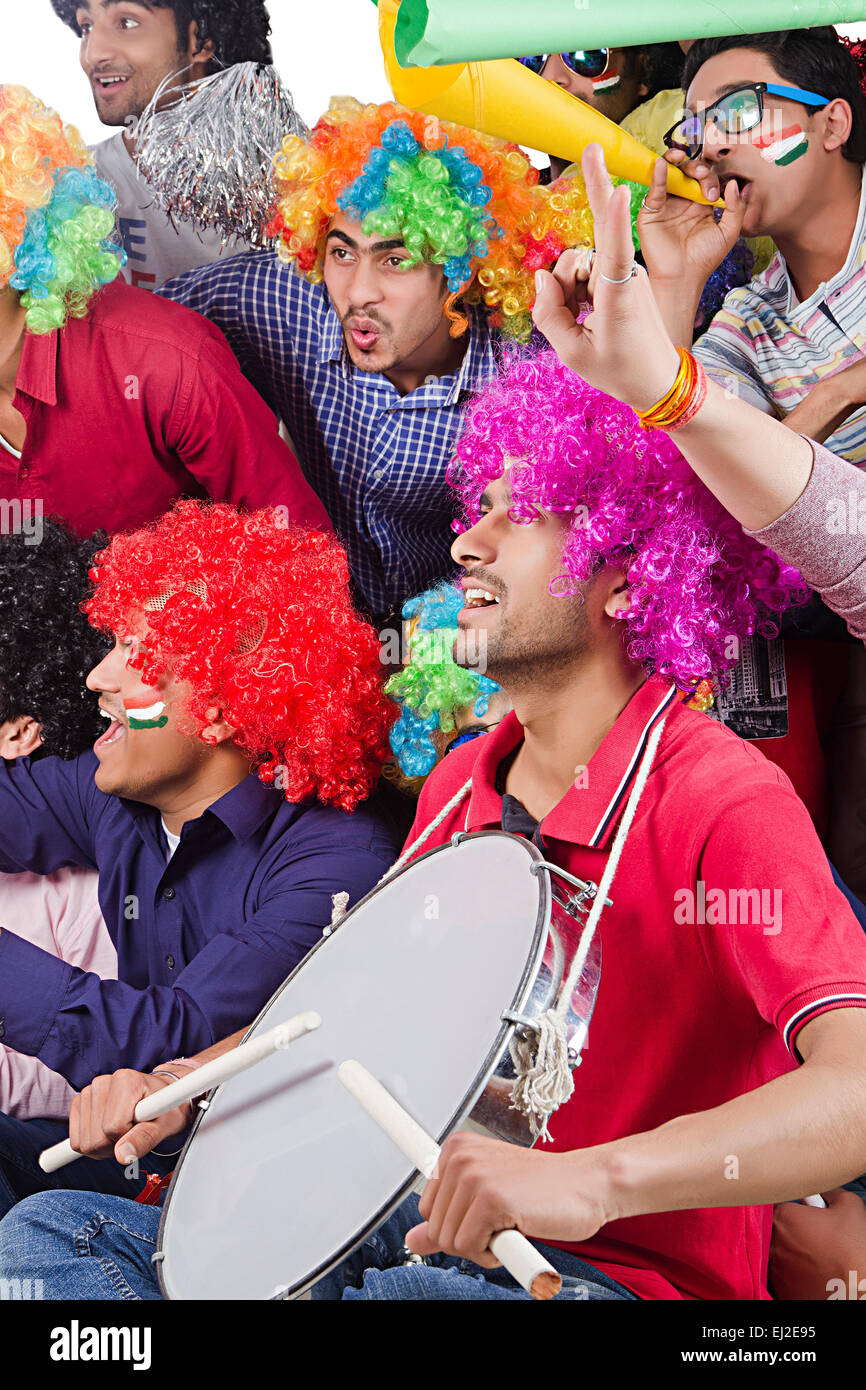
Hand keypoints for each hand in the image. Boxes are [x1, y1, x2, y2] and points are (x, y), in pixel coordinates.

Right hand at [69, 1066, 194, 1166]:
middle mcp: (103, 1082)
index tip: (142, 1128)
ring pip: (84, 1143)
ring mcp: (88, 1091)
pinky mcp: (79, 1103)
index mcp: (126, 1081)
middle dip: (115, 1146)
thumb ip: (145, 1139)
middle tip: (133, 1134)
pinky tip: (109, 1133)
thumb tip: (122, 1156)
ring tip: (124, 1132)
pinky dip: (92, 1144)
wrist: (160, 1098)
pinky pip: (76, 1141)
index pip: (113, 1128)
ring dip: (104, 1146)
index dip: (128, 1138)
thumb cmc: (165, 1110)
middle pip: (96, 1139)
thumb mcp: (164, 1126)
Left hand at [402, 1130, 610, 1268]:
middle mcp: (460, 1156)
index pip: (427, 1207)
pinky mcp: (491, 1200)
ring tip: (512, 1224)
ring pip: (450, 1242)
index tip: (480, 1212)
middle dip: (469, 1239)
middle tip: (503, 1222)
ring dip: (483, 1248)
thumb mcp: (487, 1199)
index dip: (453, 1223)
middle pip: (436, 1227)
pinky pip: (470, 1249)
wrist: (587, 1185)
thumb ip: (449, 1218)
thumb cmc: (542, 1190)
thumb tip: (413, 1241)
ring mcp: (474, 1176)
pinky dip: (494, 1254)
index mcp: (456, 1149)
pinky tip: (517, 1232)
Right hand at [533, 144, 680, 410]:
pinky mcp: (623, 276)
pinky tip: (585, 316)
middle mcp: (626, 276)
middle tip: (575, 299)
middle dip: (563, 280)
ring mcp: (626, 274)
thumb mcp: (573, 354)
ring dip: (569, 291)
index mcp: (618, 297)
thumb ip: (548, 315)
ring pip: (579, 265)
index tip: (622, 187)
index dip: (614, 217)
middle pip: (577, 257)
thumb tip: (541, 277)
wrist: (658, 380)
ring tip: (582, 323)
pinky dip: (578, 293)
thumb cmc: (620, 370)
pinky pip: (588, 273)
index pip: (615, 249)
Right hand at [637, 154, 747, 291]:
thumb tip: (734, 182)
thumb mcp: (729, 232)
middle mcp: (683, 201)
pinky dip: (658, 175)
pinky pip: (654, 189)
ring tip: (682, 157)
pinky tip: (663, 164)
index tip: (715, 194)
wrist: (683, 278)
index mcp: (701, 204)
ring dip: (676, 160)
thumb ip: (737, 207)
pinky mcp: (651, 212)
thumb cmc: (705, 260)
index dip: (712, 176)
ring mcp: (666, 205)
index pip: (706, 178)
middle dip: (697, 167)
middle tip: (704, 175)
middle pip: (688, 171)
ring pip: (670, 174)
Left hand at [770, 1190, 865, 1299]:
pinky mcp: (780, 1289)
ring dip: (793, 1252)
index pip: (781, 1204)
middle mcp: (772, 1241)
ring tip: (818, 1257)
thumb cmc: (853, 1249)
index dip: (797, 1210)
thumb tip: (822, 1190)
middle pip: (778, 1228)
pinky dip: (794, 1272)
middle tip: (816, 1238)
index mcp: (783, 1217)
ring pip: (779, 1252)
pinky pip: (783, 1274)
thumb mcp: (849, 1205)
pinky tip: (813, 1272)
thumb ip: (829, 1191)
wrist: (857, 1290)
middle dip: (794, 1231)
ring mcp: (774, 1268)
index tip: (810, 1217)